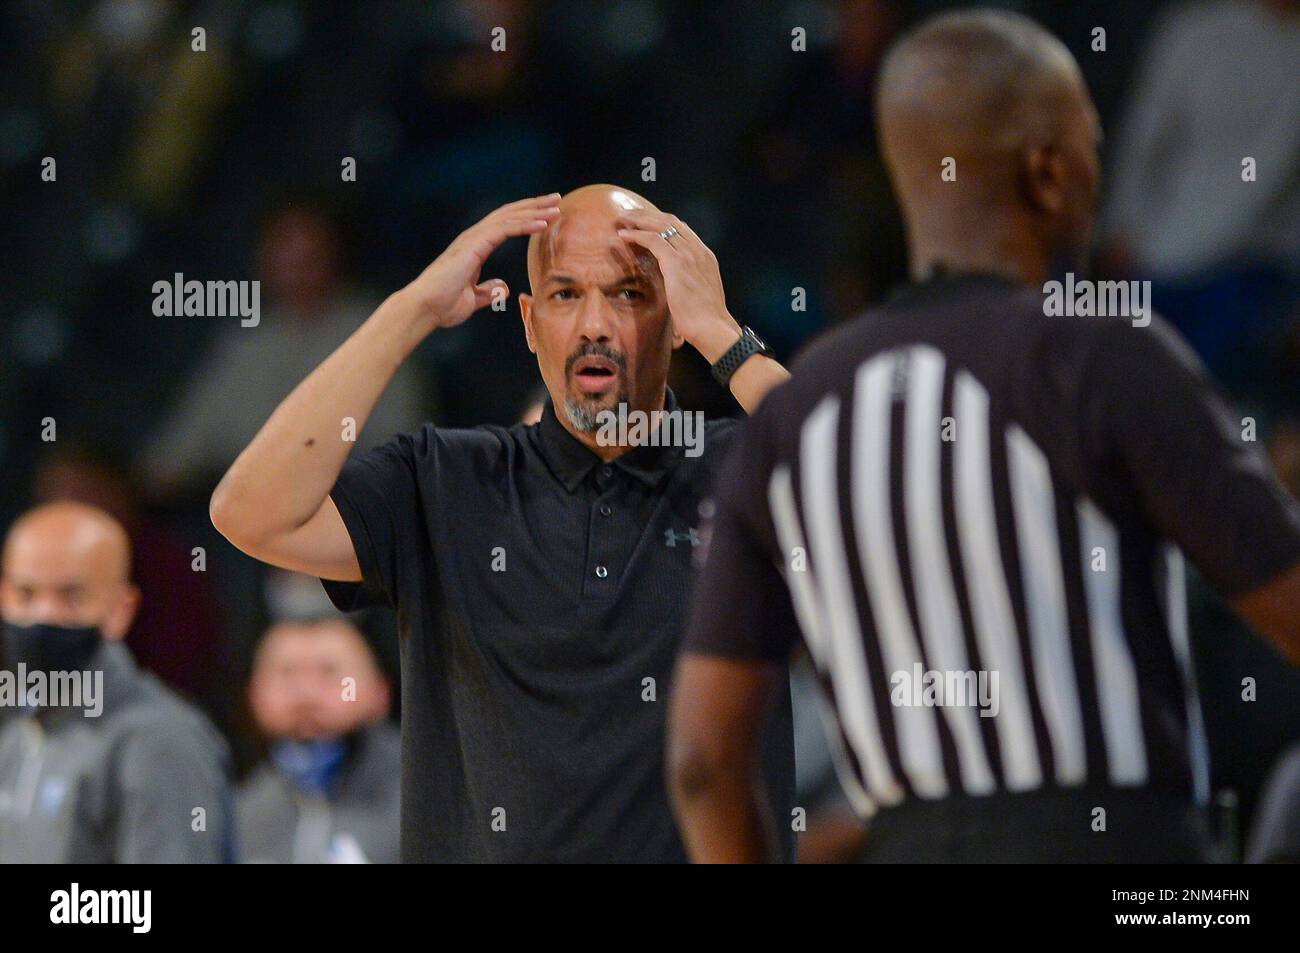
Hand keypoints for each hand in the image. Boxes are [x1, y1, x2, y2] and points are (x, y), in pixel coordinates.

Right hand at [405, 194, 560, 329]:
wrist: (425, 308)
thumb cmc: (443, 305)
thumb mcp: (473, 299)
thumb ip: (488, 290)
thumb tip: (503, 287)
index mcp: (475, 246)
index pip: (505, 224)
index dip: (526, 216)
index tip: (547, 214)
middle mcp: (475, 237)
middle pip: (510, 214)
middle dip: (535, 206)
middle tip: (557, 199)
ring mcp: (473, 239)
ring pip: (510, 217)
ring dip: (535, 210)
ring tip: (556, 206)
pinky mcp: (474, 245)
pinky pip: (505, 229)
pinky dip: (525, 224)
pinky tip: (543, 223)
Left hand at [616, 209, 741, 362]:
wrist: (713, 328)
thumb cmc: (705, 319)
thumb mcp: (698, 293)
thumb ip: (687, 281)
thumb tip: (674, 284)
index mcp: (705, 255)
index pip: (681, 229)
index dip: (661, 222)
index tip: (645, 223)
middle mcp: (698, 250)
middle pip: (670, 221)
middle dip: (647, 215)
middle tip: (629, 215)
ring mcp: (689, 254)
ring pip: (661, 226)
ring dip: (639, 220)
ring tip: (623, 220)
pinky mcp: (677, 263)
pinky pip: (653, 240)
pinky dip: (637, 235)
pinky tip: (623, 236)